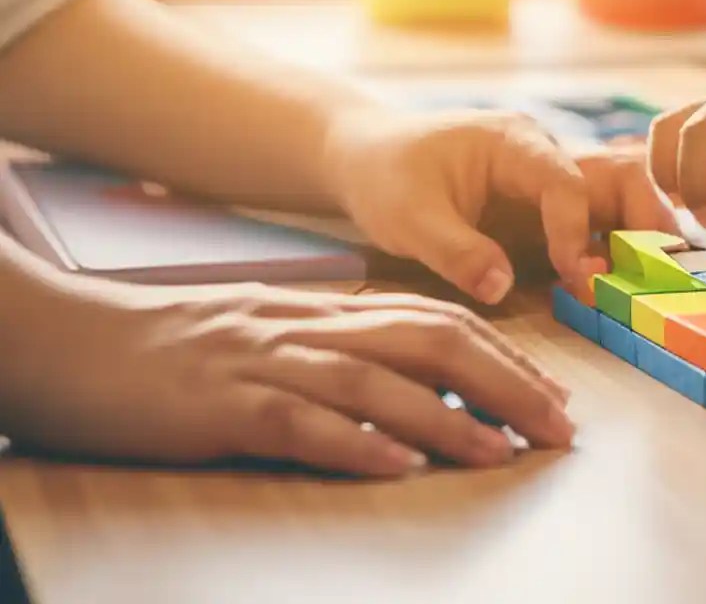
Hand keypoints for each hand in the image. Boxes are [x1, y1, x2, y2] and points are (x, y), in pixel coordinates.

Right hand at [0, 280, 573, 476]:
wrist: (72, 341)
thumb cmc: (175, 348)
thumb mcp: (271, 336)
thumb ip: (338, 353)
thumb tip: (414, 393)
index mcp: (326, 313)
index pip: (437, 323)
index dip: (504, 358)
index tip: (552, 396)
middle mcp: (309, 328)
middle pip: (429, 343)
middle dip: (506, 384)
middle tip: (560, 427)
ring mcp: (266, 362)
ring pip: (377, 381)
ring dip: (450, 420)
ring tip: (505, 451)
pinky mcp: (223, 404)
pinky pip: (301, 422)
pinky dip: (358, 444)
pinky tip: (403, 467)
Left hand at [323, 110, 673, 304]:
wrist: (371, 157)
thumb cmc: (386, 177)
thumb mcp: (406, 218)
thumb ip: (454, 252)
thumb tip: (502, 287)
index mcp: (513, 142)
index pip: (566, 181)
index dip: (575, 231)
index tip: (576, 277)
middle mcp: (546, 152)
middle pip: (621, 173)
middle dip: (646, 221)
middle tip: (659, 275)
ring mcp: (554, 177)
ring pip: (623, 193)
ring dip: (643, 234)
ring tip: (653, 282)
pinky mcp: (552, 205)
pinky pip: (603, 218)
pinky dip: (622, 246)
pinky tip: (628, 282)